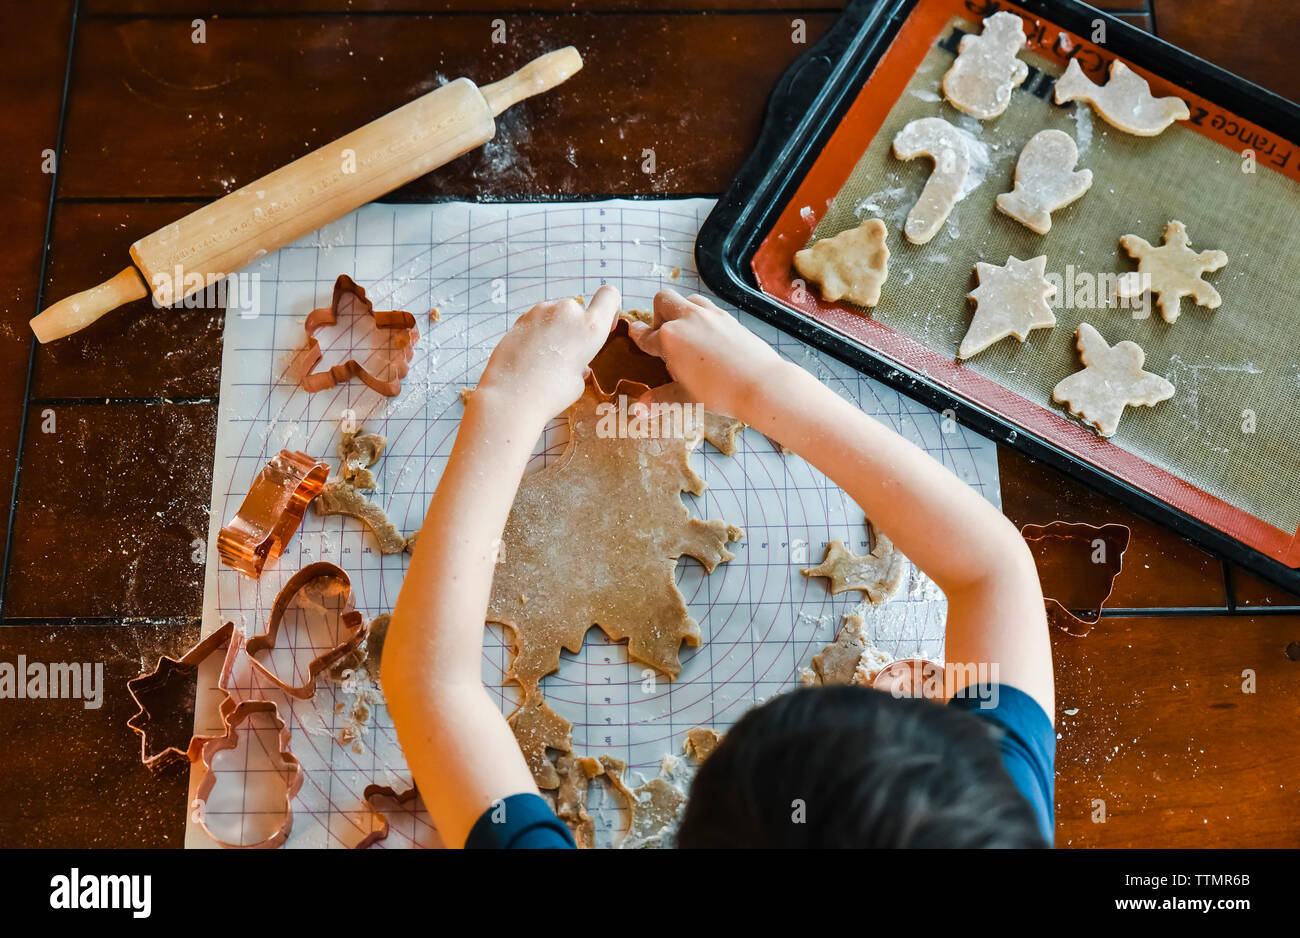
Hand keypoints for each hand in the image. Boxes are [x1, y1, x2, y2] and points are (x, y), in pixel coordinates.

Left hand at [477, 285, 620, 421]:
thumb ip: (581, 363)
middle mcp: (568, 312)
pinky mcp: (522, 317)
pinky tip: (529, 355)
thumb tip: (574, 363)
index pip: (609, 295)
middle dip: (574, 328)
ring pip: (556, 316)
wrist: (510, 397)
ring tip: (544, 358)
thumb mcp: (578, 382)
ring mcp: (542, 311)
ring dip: (555, 330)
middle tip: (565, 355)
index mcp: (590, 327)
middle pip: (578, 310)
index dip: (610, 309)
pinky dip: (538, 333)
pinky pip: (538, 321)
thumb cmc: (550, 393)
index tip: (604, 326)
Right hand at [627, 289, 783, 420]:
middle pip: (663, 301)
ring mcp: (710, 315)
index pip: (645, 335)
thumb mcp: (685, 397)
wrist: (760, 384)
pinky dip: (701, 317)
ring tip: (686, 334)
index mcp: (669, 338)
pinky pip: (708, 308)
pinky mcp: (729, 317)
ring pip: (687, 299)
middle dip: (658, 314)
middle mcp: (687, 319)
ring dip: (681, 310)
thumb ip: (660, 399)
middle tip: (663, 336)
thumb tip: (640, 409)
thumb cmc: (721, 392)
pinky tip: (708, 338)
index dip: (637, 336)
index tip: (636, 335)